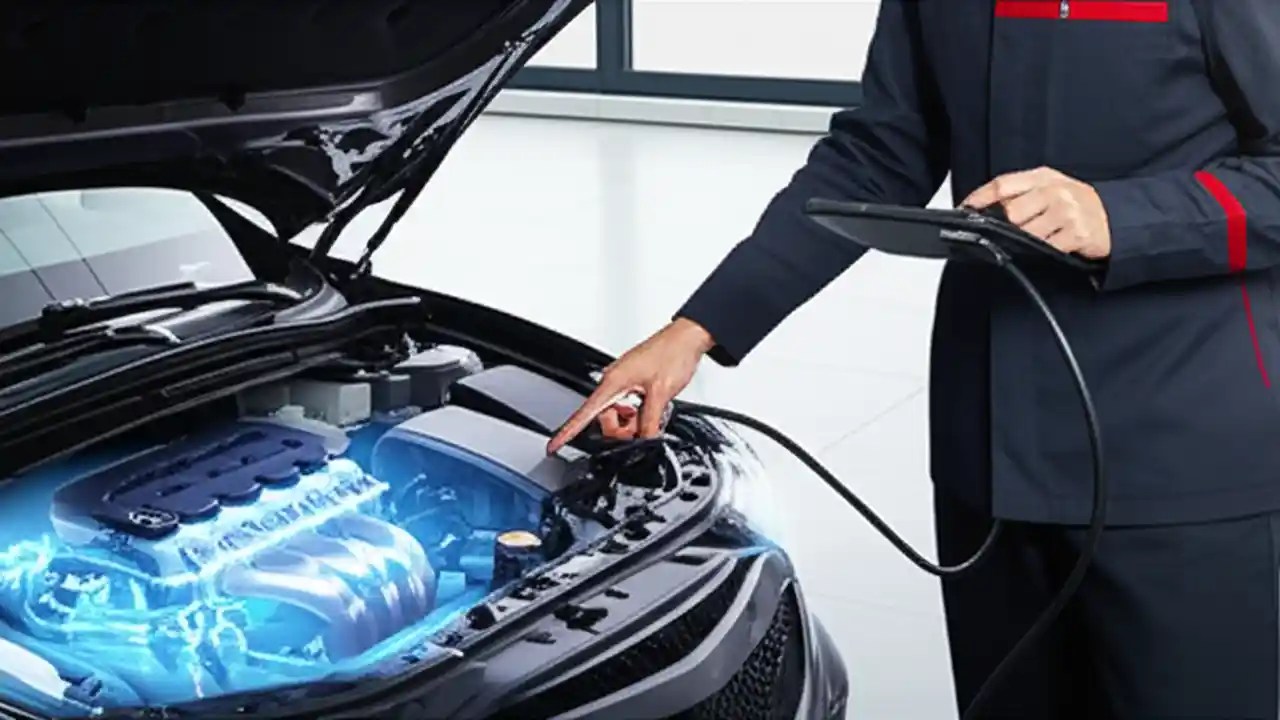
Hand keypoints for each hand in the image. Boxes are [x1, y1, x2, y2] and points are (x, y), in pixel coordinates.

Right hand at [546, 318, 713, 453]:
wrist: (687, 338)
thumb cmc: (673, 354)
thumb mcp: (662, 394)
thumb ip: (649, 421)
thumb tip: (645, 439)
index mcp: (614, 382)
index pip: (585, 413)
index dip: (568, 431)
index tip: (554, 444)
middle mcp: (614, 381)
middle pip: (606, 419)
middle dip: (624, 429)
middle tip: (645, 429)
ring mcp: (624, 381)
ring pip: (619, 414)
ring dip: (634, 421)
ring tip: (653, 414)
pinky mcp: (633, 382)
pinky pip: (629, 406)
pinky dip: (640, 412)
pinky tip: (653, 407)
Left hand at [963, 166, 1111, 259]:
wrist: (1117, 217)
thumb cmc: (1078, 203)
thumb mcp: (1051, 187)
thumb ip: (1021, 192)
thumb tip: (984, 206)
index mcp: (1044, 177)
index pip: (1003, 184)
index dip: (980, 197)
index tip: (966, 208)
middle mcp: (1055, 191)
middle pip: (1011, 212)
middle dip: (1007, 225)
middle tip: (1016, 230)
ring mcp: (1067, 212)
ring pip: (1026, 233)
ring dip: (1026, 240)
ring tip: (1040, 236)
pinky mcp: (1076, 234)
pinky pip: (1047, 248)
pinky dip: (1045, 250)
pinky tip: (1053, 245)